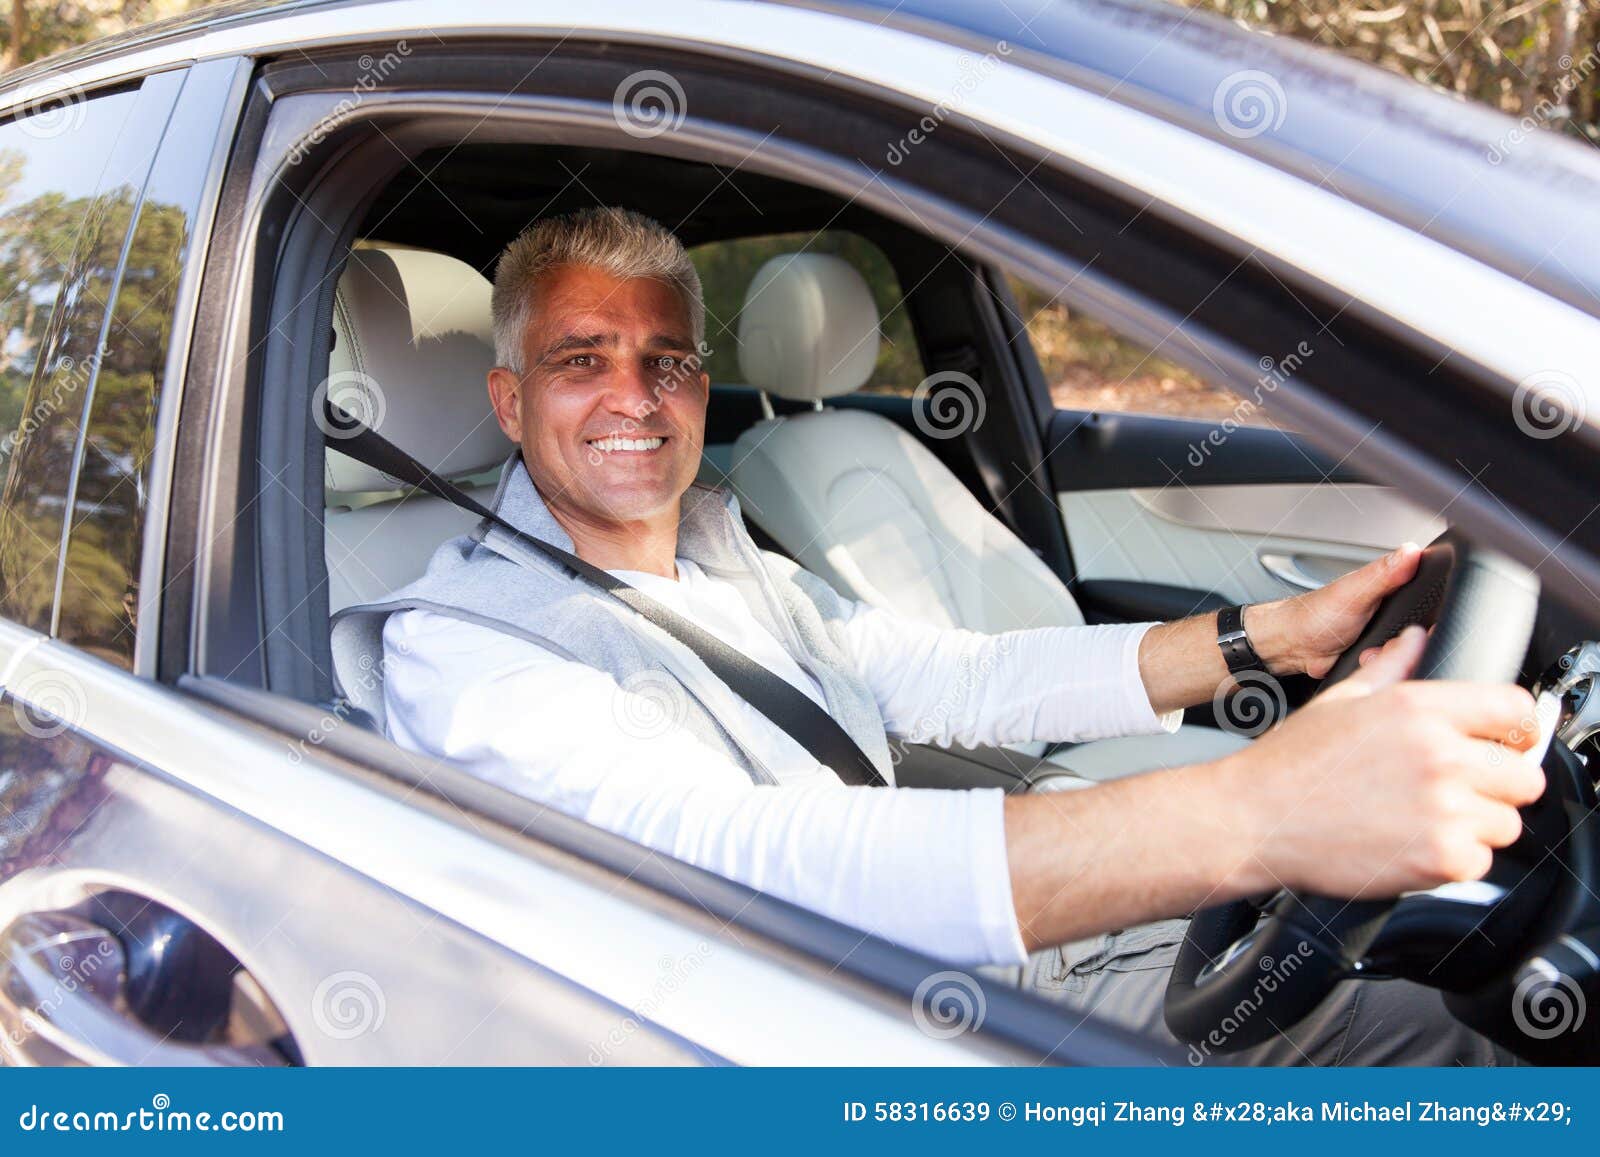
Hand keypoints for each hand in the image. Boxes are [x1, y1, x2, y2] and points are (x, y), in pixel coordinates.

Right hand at [1217, 626, 1543, 898]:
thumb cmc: (1290, 764)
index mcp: (1419, 708)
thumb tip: (1417, 639)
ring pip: (1507, 823)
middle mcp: (1440, 755)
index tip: (1506, 743)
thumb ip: (1393, 668)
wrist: (1253, 820)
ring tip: (1429, 820)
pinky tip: (1413, 844)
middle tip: (1461, 790)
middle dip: (1498, 784)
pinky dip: (1453, 860)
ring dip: (1478, 825)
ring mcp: (1444, 809)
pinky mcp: (1441, 858)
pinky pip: (1480, 861)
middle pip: (1524, 775)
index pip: (1517, 709)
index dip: (1516, 728)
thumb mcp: (1340, 700)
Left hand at [1247, 542, 1421, 676]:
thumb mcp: (1354, 591)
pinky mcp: (1380, 656)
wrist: (1293, 647)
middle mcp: (1393, 610)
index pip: (1431, 593)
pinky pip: (1395, 666)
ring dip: (1394, 657)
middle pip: (1426, 629)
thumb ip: (1384, 573)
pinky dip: (1384, 667)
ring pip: (1410, 651)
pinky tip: (1369, 661)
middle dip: (1411, 642)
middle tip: (1386, 641)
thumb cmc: (1316, 615)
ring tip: (1372, 651)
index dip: (1437, 610)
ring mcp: (1387, 634)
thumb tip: (1411, 550)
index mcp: (1392, 587)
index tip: (1422, 623)